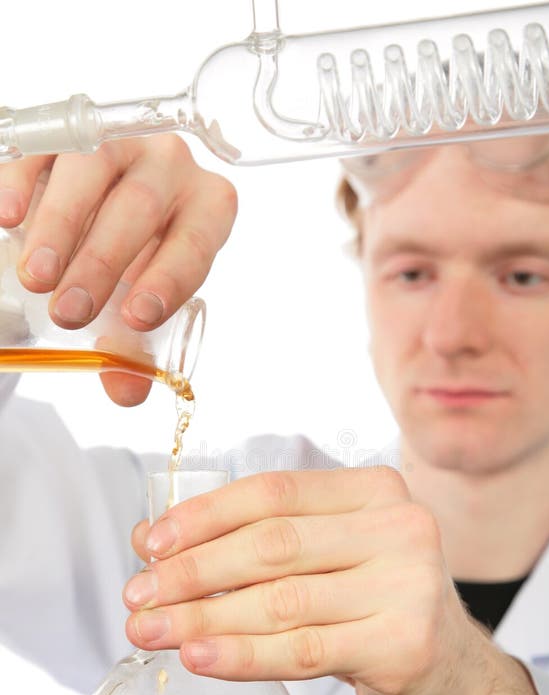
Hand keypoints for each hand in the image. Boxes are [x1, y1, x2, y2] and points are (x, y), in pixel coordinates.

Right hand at [0, 137, 236, 404]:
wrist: (105, 206)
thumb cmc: (135, 258)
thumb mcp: (140, 299)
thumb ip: (133, 347)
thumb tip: (126, 391)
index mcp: (206, 209)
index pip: (195, 244)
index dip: (168, 280)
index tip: (134, 317)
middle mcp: (171, 164)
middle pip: (140, 207)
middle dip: (102, 263)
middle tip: (68, 312)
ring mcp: (119, 138)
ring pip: (92, 169)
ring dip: (62, 226)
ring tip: (37, 277)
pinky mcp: (69, 126)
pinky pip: (46, 143)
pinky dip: (22, 180)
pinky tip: (7, 217)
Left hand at [123, 467, 540, 694]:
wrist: (455, 679)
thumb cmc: (379, 610)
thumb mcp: (329, 560)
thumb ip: (257, 544)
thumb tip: (154, 543)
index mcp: (376, 491)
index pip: (274, 491)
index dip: (204, 515)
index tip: (150, 545)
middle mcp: (400, 528)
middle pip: (273, 544)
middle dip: (193, 572)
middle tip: (138, 597)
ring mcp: (410, 586)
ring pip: (282, 601)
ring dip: (203, 618)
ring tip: (150, 631)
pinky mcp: (405, 646)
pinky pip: (305, 650)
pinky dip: (243, 655)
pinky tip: (198, 658)